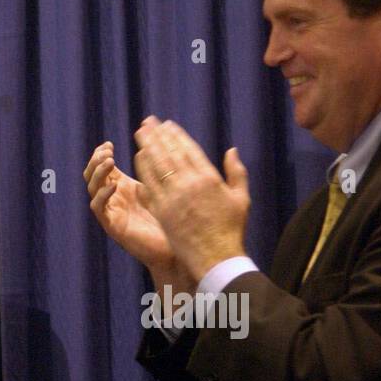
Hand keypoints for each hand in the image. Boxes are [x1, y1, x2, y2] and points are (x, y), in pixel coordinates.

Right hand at [84, 141, 174, 273]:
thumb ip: (149, 170)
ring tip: (109, 161)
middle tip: (107, 152)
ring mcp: (110, 212)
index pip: (101, 167)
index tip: (109, 144)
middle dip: (96, 161)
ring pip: (92, 188)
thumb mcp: (157, 188)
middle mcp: (111, 198)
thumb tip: (148, 146)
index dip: (100, 154)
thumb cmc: (167, 219)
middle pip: (91, 175)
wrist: (171, 250)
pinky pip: (98, 208)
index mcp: (120, 188)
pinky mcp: (112, 226)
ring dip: (98, 173)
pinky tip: (113, 185)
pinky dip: (103, 195)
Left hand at [132, 117, 249, 281]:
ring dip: (147, 147)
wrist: (216, 257)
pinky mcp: (161, 211)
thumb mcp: (241, 198)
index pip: (188, 150)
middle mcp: (189, 185)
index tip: (167, 125)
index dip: (176, 135)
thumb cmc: (231, 229)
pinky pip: (148, 185)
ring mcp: (173, 198)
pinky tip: (138, 159)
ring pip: (156, 166)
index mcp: (209, 179)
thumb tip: (231, 150)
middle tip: (147, 122)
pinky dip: (143, 170)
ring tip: (140, 134)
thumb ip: (237, 172)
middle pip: (168, 153)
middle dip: (157, 136)